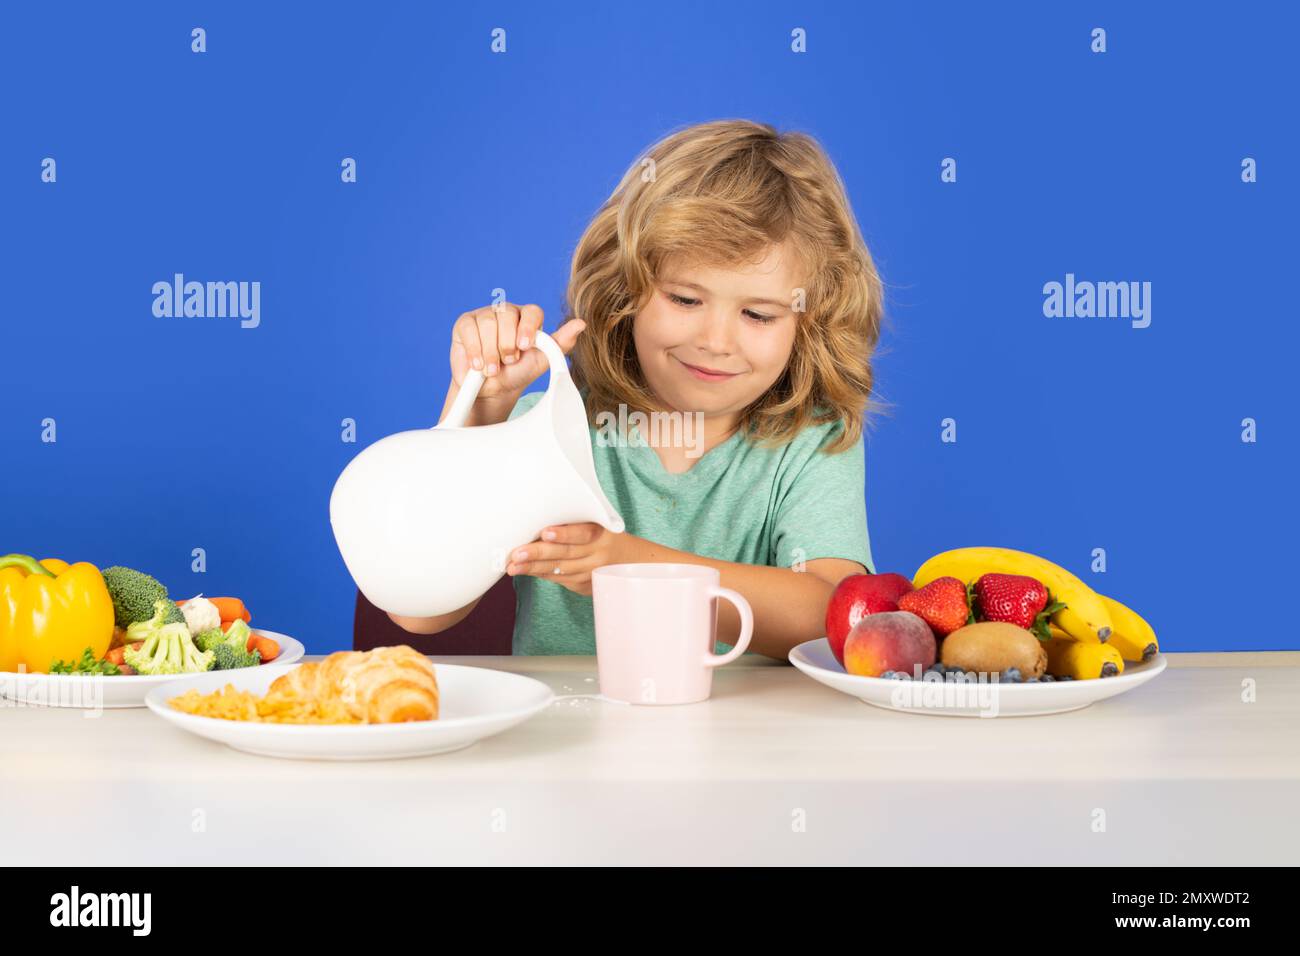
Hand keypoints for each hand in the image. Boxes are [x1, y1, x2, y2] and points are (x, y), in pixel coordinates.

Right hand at [450, 304, 584, 401]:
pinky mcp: (465, 323)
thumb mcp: (542, 360)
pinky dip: (475, 350)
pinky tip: (478, 365)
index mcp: (528, 317)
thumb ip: (561, 342)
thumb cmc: (518, 373)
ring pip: (488, 322)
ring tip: (493, 368)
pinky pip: (469, 329)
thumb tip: (581, 324)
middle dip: (507, 344)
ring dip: (491, 352)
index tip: (524, 347)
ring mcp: (484, 315)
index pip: (531, 311)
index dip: (528, 328)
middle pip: (507, 315)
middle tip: (509, 361)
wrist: (493, 389)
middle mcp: (506, 312)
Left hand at [505, 523, 641, 596]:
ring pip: (560, 570)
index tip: (544, 532)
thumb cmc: (605, 536)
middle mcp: (598, 554)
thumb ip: (575, 522)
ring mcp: (592, 572)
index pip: (582, 533)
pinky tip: (525, 570)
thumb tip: (539, 517)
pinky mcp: (585, 585)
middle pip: (566, 554)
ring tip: (513, 566)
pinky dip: (541, 574)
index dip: (563, 533)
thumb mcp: (599, 523)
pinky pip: (560, 580)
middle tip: (515, 554)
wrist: (630, 562)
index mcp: (602, 533)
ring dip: (533, 568)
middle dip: (537, 554)